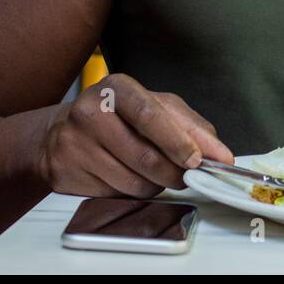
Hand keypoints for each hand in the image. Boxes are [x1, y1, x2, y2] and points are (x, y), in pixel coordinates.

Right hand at [37, 73, 232, 197]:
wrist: (62, 131)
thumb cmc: (120, 117)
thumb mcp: (157, 108)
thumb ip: (192, 128)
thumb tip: (221, 155)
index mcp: (117, 88)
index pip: (149, 115)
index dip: (176, 141)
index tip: (196, 160)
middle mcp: (89, 111)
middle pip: (143, 155)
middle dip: (174, 172)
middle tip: (187, 176)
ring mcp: (73, 143)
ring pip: (132, 182)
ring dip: (155, 185)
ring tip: (155, 173)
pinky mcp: (65, 172)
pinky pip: (113, 195)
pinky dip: (132, 193)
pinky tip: (128, 178)